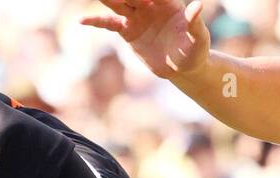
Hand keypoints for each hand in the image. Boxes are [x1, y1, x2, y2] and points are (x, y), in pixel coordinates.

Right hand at [82, 0, 210, 79]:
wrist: (181, 68)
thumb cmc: (194, 51)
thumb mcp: (198, 38)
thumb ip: (195, 22)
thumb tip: (197, 6)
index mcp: (168, 2)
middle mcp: (150, 6)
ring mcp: (137, 17)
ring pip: (118, 4)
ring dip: (107, 0)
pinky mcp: (128, 31)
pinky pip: (109, 24)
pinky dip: (96, 22)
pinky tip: (81, 20)